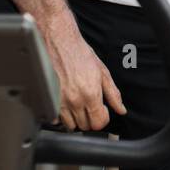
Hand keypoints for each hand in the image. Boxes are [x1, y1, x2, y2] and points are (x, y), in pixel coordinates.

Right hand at [39, 12, 125, 131]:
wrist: (59, 43)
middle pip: (85, 126)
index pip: (99, 123)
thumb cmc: (79, 54)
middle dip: (90, 118)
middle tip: (91, 105)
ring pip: (70, 125)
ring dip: (76, 118)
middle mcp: (74, 101)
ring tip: (78, 104)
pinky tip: (66, 104)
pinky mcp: (48, 100)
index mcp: (90, 94)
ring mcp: (59, 102)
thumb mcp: (102, 72)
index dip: (103, 118)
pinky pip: (56, 120)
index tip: (102, 110)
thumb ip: (113, 94)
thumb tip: (120, 109)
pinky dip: (61, 116)